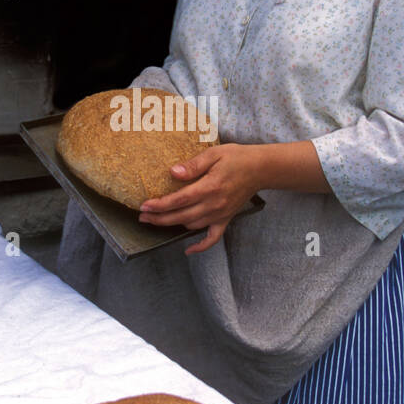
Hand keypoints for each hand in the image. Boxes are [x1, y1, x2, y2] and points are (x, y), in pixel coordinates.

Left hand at [137, 143, 262, 254]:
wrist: (261, 169)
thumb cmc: (237, 158)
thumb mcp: (214, 154)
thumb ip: (193, 164)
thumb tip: (173, 172)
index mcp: (210, 187)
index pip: (179, 200)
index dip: (159, 205)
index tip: (144, 206)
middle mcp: (214, 204)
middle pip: (181, 216)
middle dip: (159, 218)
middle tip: (142, 217)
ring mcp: (220, 214)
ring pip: (191, 226)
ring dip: (173, 226)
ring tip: (157, 221)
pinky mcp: (226, 219)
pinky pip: (213, 238)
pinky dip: (200, 246)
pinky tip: (188, 250)